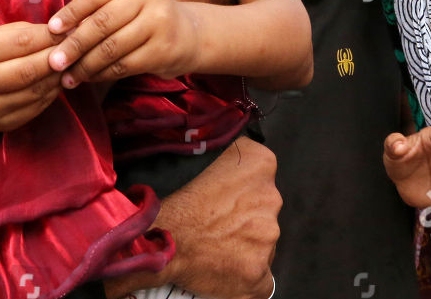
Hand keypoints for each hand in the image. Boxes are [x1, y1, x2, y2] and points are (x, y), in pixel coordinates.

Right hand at [0, 22, 62, 131]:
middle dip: (56, 59)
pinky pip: (34, 109)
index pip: (20, 42)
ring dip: (57, 78)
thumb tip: (65, 33)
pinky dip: (51, 94)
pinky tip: (57, 82)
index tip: (70, 31)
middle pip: (27, 71)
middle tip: (76, 50)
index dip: (49, 37)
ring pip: (34, 92)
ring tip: (71, 65)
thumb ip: (28, 33)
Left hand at [46, 0, 200, 86]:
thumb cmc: (144, 16)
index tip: (51, 29)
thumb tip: (57, 30)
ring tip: (68, 76)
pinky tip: (89, 78)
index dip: (71, 11)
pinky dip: (102, 74)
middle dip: (74, 44)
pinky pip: (124, 65)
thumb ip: (98, 8)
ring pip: (112, 47)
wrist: (188, 35)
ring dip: (85, 65)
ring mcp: (160, 22)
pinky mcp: (164, 49)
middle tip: (54, 62)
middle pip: (103, 22)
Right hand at [104, 137, 279, 298]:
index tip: (222, 198)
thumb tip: (228, 162)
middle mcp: (270, 199)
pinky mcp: (259, 272)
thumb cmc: (173, 198)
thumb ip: (226, 157)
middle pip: (262, 210)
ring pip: (261, 242)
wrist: (160, 240)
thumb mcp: (203, 155)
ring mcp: (267, 238)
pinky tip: (222, 268)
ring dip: (242, 244)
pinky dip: (243, 274)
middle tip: (214, 222)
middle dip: (243, 217)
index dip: (239, 189)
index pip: (259, 176)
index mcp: (259, 164)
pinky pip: (260, 275)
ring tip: (212, 245)